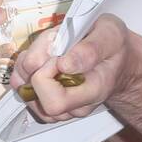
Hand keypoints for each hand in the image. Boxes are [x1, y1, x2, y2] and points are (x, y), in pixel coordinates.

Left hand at [9, 16, 140, 121]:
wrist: (118, 61)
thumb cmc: (114, 47)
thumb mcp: (111, 34)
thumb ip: (91, 49)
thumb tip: (65, 65)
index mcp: (93, 91)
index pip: (56, 101)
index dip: (47, 73)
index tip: (58, 53)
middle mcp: (76, 106)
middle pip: (38, 102)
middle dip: (33, 70)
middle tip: (49, 51)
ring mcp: (61, 108)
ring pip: (26, 96)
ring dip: (27, 69)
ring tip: (46, 53)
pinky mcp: (48, 103)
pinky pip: (24, 92)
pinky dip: (24, 73)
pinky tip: (39, 60)